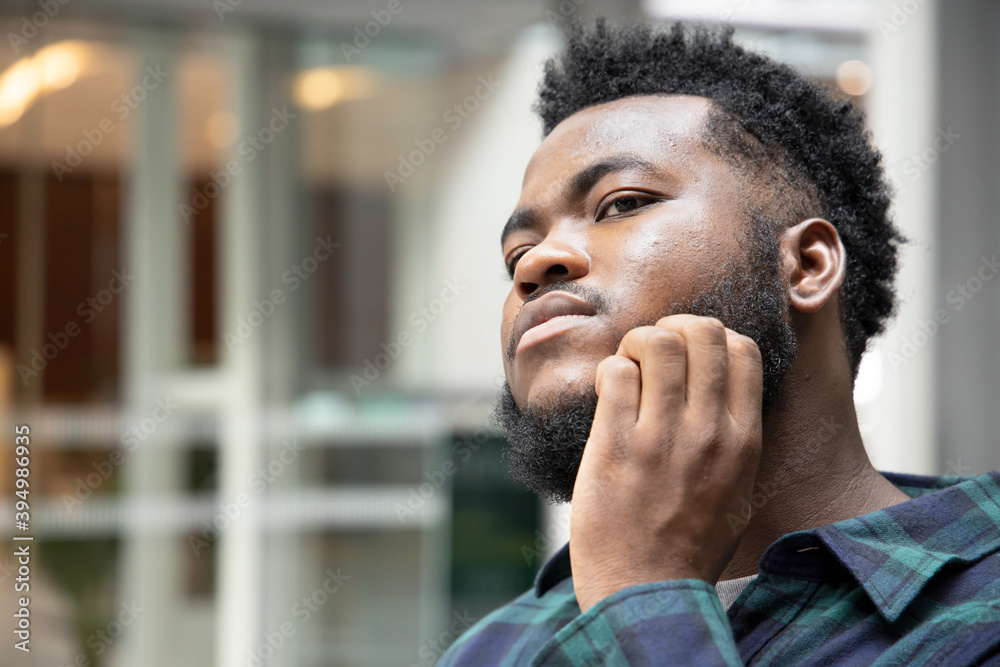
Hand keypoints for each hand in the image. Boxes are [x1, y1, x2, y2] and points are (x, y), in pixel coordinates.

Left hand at [569, 314, 763, 611]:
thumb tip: (724, 386)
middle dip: (671, 329)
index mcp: (744, 441)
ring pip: (656, 342)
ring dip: (636, 344)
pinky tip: (608, 396)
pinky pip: (614, 374)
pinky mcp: (614, 447)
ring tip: (627, 369)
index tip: (689, 356)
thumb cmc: (689, 544)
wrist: (647, 591)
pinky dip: (609, 372)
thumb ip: (735, 439)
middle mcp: (708, 433)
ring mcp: (660, 438)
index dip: (712, 337)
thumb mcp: (737, 490)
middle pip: (702, 333)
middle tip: (651, 353)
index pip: (743, 350)